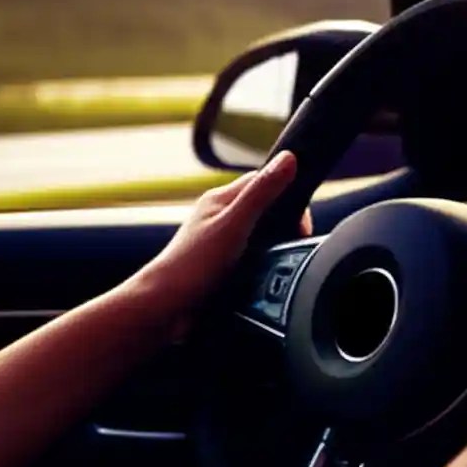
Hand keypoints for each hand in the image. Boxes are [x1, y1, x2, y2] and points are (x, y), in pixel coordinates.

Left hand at [127, 151, 309, 333]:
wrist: (166, 308)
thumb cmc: (193, 265)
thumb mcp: (235, 224)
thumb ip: (263, 192)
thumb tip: (290, 157)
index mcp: (221, 199)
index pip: (264, 181)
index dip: (288, 197)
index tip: (300, 226)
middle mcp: (220, 217)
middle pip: (265, 208)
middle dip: (284, 224)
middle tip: (292, 247)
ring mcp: (221, 242)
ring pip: (261, 234)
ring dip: (275, 247)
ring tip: (279, 264)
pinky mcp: (222, 266)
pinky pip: (254, 258)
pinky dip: (265, 265)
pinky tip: (267, 277)